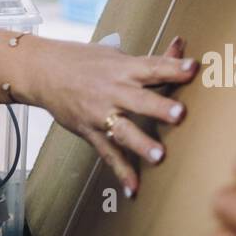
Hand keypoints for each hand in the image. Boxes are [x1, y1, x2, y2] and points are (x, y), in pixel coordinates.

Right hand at [26, 34, 198, 198]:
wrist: (43, 71)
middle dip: (158, 107)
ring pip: (123, 129)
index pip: (152, 67)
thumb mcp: (116, 56)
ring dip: (141, 143)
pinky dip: (121, 171)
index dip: (172, 67)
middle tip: (179, 114)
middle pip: (139, 99)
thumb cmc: (83, 61)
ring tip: (159, 156)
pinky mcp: (90, 131)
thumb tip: (181, 46)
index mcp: (123, 69)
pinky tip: (133, 189)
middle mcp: (113, 90)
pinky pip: (108, 153)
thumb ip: (152, 59)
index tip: (193, 69)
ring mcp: (100, 113)